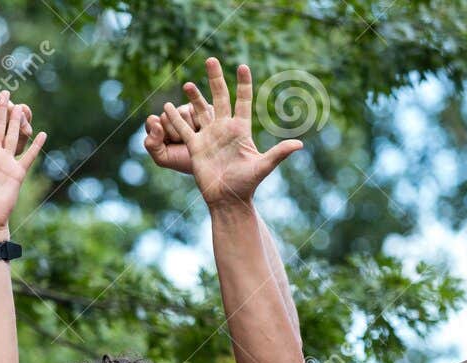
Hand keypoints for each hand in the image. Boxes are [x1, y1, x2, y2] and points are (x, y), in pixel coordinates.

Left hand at [143, 103, 198, 173]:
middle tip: (181, 142)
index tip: (165, 141)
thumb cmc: (184, 160)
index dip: (158, 132)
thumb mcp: (163, 158)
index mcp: (159, 129)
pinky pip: (197, 109)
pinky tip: (203, 128)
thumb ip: (151, 143)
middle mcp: (172, 116)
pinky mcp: (202, 107)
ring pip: (182, 112)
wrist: (209, 163)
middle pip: (166, 116)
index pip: (152, 122)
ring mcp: (187, 110)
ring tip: (194, 136)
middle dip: (174, 133)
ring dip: (189, 128)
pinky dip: (200, 122)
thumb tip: (154, 120)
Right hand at [161, 58, 302, 206]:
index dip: (243, 84)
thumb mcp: (263, 167)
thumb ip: (278, 153)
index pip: (242, 101)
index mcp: (241, 129)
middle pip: (220, 98)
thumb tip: (299, 144)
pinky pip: (184, 130)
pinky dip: (176, 119)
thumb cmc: (247, 184)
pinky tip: (167, 107)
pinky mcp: (196, 147)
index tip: (242, 66)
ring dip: (194, 97)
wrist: (228, 199)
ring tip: (187, 83)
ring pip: (200, 111)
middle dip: (216, 79)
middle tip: (211, 60)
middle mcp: (225, 129)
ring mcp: (209, 137)